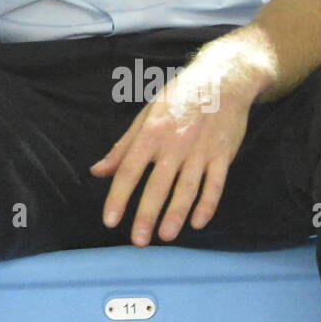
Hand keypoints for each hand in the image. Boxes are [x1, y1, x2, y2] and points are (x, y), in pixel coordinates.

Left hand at [90, 59, 253, 245]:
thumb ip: (123, 147)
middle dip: (146, 215)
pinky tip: (198, 222)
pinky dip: (207, 204)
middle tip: (137, 241)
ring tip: (165, 236)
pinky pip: (215, 184)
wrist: (222, 81)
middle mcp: (174, 143)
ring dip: (176, 214)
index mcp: (151, 132)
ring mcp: (200, 150)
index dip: (118, 196)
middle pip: (158, 184)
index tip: (110, 220)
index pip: (129, 169)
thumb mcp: (146, 115)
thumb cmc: (179, 98)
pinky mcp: (223, 155)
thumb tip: (97, 171)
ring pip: (187, 188)